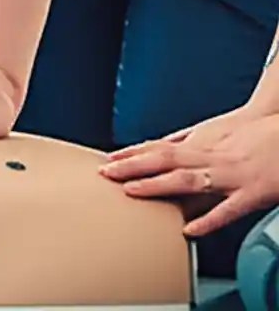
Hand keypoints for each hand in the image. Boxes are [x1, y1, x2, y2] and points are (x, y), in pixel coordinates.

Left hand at [100, 111, 278, 235]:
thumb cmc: (256, 131)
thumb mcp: (216, 131)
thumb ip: (188, 140)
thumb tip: (162, 144)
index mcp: (204, 145)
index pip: (159, 149)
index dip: (132, 155)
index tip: (108, 161)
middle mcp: (212, 158)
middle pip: (165, 161)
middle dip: (133, 167)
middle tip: (106, 174)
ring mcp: (232, 175)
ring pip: (188, 180)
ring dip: (158, 185)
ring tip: (131, 191)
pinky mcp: (254, 192)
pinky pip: (228, 210)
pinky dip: (208, 220)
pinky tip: (189, 230)